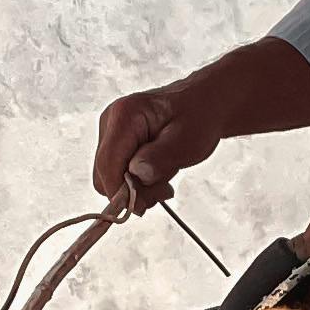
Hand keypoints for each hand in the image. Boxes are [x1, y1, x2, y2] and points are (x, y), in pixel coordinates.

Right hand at [93, 76, 219, 204]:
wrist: (205, 104)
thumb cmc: (199, 117)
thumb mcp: (187, 141)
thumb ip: (160, 158)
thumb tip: (137, 175)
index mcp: (125, 115)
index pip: (107, 164)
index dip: (120, 192)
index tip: (144, 205)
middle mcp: (111, 121)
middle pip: (104, 174)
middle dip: (131, 191)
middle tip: (163, 190)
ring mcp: (111, 131)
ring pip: (109, 177)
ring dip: (136, 188)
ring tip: (164, 179)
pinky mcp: (117, 142)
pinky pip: (117, 173)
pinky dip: (136, 182)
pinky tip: (157, 174)